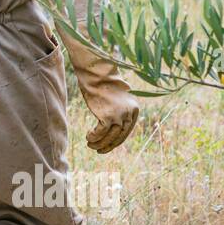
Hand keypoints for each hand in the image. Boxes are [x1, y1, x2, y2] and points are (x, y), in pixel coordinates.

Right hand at [61, 33, 138, 152]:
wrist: (97, 73)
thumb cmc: (102, 84)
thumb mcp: (115, 100)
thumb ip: (118, 112)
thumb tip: (113, 127)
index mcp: (134, 110)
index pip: (126, 131)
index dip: (116, 141)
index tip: (107, 146)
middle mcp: (130, 113)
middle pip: (120, 136)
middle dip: (108, 146)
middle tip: (99, 150)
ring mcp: (120, 115)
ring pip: (110, 137)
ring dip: (99, 143)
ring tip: (90, 145)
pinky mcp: (108, 116)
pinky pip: (101, 132)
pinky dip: (94, 136)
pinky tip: (88, 136)